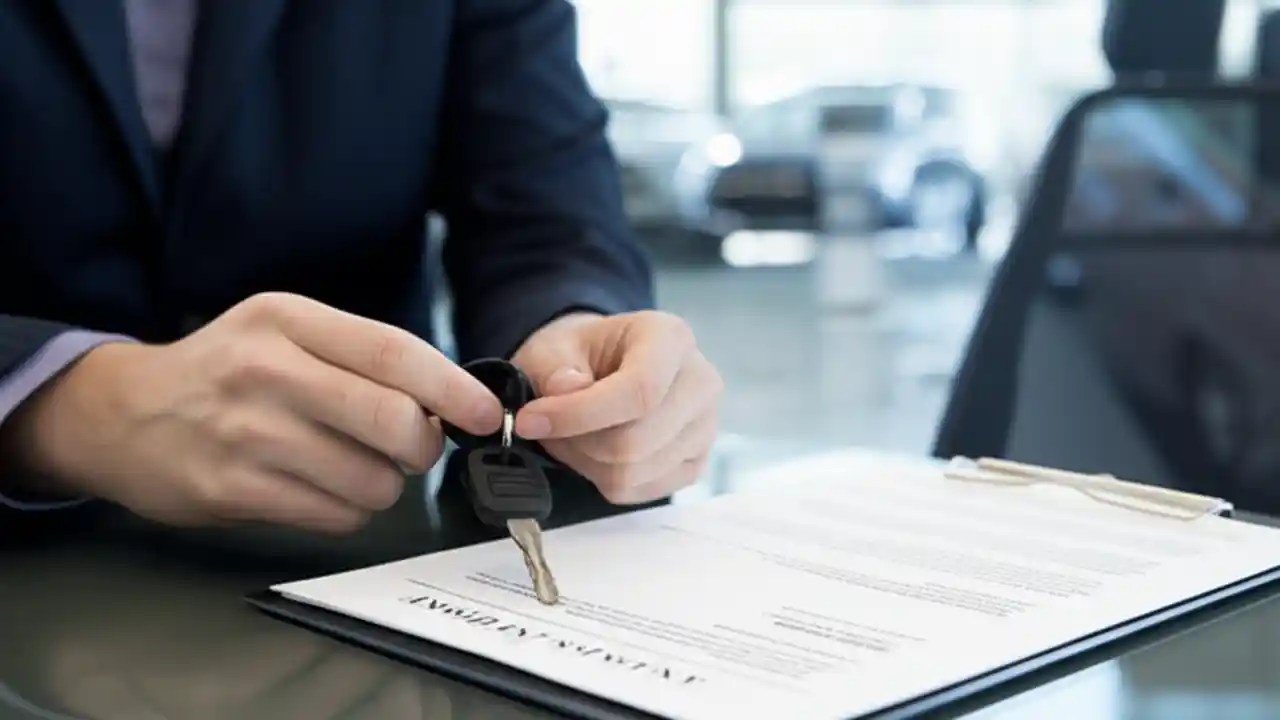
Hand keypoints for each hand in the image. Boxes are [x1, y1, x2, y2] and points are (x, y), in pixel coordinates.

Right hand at [3, 293, 502, 532]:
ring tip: (357, 470)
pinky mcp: (231, 489)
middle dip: (423, 446)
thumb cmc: (226, 371)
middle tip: (415, 449)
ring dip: (384, 486)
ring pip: (371, 480)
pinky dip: (347, 512)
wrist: (122, 413)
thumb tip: (447, 398)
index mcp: (289, 320)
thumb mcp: (285, 332)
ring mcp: (247, 432)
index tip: (486, 414)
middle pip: (394, 420)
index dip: (455, 389)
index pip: (396, 353)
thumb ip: (358, 355)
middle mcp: (267, 370)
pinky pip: (333, 515)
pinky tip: (322, 490)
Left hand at [510, 311, 722, 503]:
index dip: (580, 414)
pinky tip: (593, 451)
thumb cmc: (581, 353)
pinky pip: (638, 490)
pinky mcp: (694, 464)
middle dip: (577, 442)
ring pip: (633, 472)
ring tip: (571, 435)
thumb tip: (566, 390)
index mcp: (671, 338)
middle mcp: (701, 382)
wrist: (603, 366)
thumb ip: (554, 367)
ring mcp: (704, 428)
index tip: (531, 421)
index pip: (640, 390)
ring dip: (586, 462)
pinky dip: (603, 478)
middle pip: (635, 441)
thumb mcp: (554, 346)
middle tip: (547, 426)